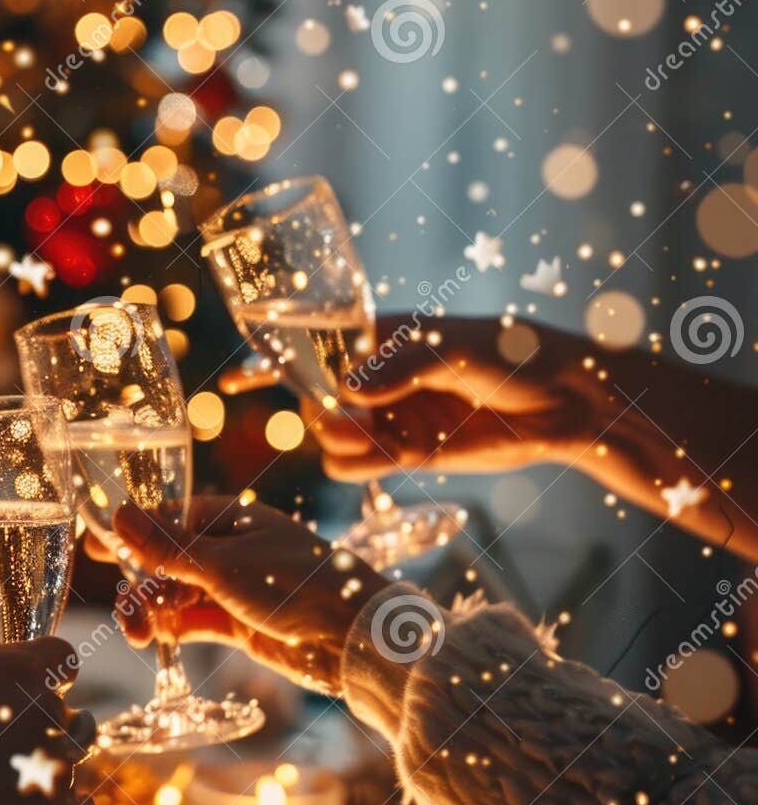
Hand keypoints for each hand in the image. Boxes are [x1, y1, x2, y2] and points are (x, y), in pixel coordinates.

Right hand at [0, 639, 95, 804]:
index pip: (60, 657)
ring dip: (50, 762)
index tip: (29, 691)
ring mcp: (61, 767)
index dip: (46, 674)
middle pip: (64, 709)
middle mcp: (46, 713)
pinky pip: (77, 803)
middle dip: (39, 723)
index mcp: (14, 675)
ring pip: (73, 754)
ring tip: (3, 783)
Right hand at [110, 498, 387, 694]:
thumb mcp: (221, 564)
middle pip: (167, 560)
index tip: (94, 546)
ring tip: (137, 633)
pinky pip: (194, 619)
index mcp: (231, 518)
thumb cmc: (294, 584)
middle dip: (139, 583)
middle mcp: (230, 548)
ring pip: (176, 593)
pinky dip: (172, 627)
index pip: (168, 518)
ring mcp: (234, 587)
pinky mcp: (239, 622)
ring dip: (152, 610)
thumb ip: (167, 546)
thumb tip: (119, 514)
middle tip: (121, 611)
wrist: (351, 638)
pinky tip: (156, 638)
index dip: (131, 532)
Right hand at [226, 315, 599, 479]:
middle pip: (312, 401)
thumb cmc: (513, 354)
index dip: (271, 360)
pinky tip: (397, 452)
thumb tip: (349, 393)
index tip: (238, 379)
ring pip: (329, 439)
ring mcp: (386, 418)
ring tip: (385, 433)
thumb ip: (402, 367)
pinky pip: (355, 466)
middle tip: (357, 413)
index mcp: (380, 337)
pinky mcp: (404, 454)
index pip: (310, 345)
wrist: (566, 402)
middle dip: (318, 411)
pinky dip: (363, 464)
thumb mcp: (457, 348)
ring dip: (345, 440)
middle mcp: (374, 379)